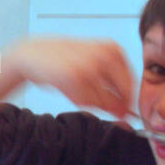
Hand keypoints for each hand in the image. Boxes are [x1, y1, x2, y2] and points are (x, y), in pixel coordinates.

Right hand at [3, 37, 133, 123]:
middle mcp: (106, 54)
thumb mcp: (92, 66)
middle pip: (121, 96)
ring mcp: (91, 65)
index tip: (118, 112)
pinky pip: (86, 102)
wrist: (32, 54)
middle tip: (88, 99)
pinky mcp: (75, 76)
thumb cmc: (63, 60)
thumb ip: (112, 87)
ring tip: (74, 89)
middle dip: (109, 105)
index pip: (131, 85)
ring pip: (103, 102)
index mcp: (114, 48)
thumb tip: (126, 115)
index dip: (125, 103)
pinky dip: (78, 101)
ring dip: (90, 103)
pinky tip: (67, 89)